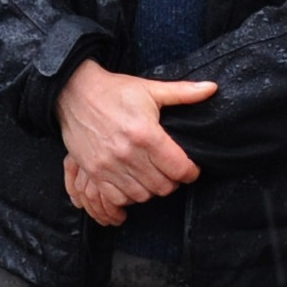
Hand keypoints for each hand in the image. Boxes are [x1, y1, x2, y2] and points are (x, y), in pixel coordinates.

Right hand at [57, 59, 213, 223]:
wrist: (74, 93)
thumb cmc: (114, 91)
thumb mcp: (150, 89)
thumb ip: (183, 93)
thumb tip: (213, 88)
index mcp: (146, 134)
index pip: (179, 168)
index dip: (191, 172)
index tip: (191, 169)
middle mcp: (128, 153)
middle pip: (163, 186)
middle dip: (173, 182)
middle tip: (172, 172)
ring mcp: (109, 166)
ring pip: (142, 195)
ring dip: (152, 190)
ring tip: (153, 177)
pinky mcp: (94, 172)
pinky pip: (117, 198)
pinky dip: (129, 196)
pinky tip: (134, 184)